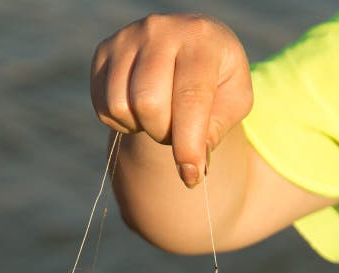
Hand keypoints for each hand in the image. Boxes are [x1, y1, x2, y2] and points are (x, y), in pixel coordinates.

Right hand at [91, 14, 252, 187]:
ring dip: (141, 127)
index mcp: (201, 39)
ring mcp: (127, 38)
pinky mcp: (104, 52)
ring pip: (121, 106)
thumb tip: (190, 164)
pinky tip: (140, 109)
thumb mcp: (234, 102)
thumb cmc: (217, 79)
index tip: (190, 176)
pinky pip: (104, 105)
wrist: (191, 47)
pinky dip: (123, 122)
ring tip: (160, 116)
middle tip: (177, 131)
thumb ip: (216, 130)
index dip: (188, 144)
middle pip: (148, 103)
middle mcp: (160, 30)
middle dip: (164, 133)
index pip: (190, 98)